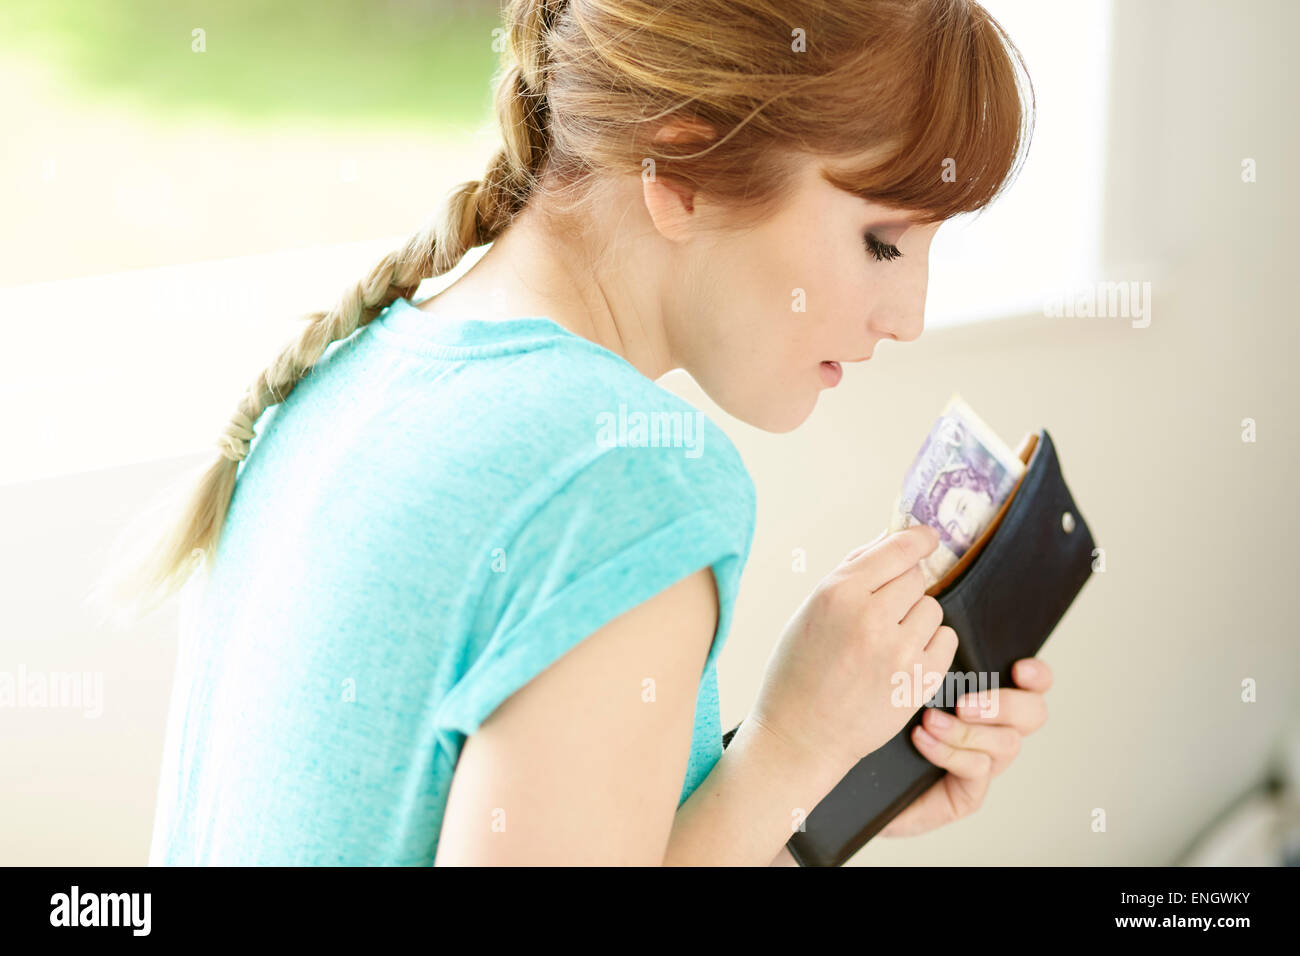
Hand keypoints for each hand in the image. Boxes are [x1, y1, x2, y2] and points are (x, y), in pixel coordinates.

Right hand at [749, 525, 958, 779]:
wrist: (800, 736)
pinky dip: (930, 645)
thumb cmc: (798, 671)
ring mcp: (897, 651)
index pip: (897, 549)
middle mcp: (869, 617)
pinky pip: (945, 640)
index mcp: (837, 593)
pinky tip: (905, 657)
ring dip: (916, 618)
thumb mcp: (810, 610)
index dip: (918, 540)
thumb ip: (851, 571)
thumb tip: (890, 538)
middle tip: (885, 610)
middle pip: (916, 577)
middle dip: (904, 588)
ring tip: (889, 640)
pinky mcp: (918, 681)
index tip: (927, 539)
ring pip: (932, 608)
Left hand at [877, 657, 1052, 837]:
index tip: (1018, 669)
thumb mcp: (912, 682)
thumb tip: (941, 632)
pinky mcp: (969, 794)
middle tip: (964, 704)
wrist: (860, 778)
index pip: (1034, 683)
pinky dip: (949, 753)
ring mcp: (986, 763)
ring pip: (1006, 744)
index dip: (1037, 675)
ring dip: (967, 731)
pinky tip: (922, 740)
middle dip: (1004, 705)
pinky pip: (976, 771)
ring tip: (929, 721)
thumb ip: (934, 661)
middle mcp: (996, 731)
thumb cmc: (886, 720)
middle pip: (1034, 713)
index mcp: (990, 699)